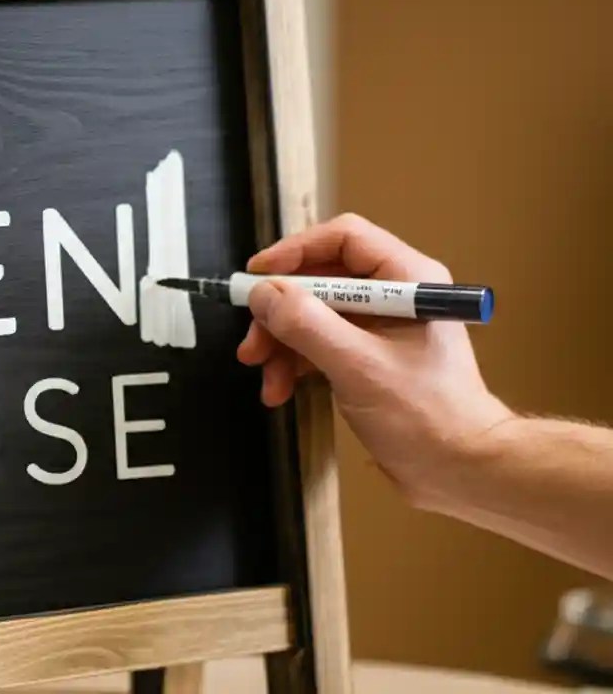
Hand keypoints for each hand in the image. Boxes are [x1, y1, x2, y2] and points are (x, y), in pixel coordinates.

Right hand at [236, 213, 513, 506]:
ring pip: (313, 316)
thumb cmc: (427, 417)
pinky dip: (294, 364)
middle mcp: (394, 296)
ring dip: (281, 344)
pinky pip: (319, 345)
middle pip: (321, 281)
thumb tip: (263, 294)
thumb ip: (306, 325)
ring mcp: (379, 329)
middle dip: (281, 311)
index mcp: (407, 281)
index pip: (344, 240)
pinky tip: (280, 390)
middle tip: (252, 341)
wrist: (459, 471)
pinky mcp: (368, 358)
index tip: (257, 275)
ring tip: (265, 377)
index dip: (295, 251)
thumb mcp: (358, 367)